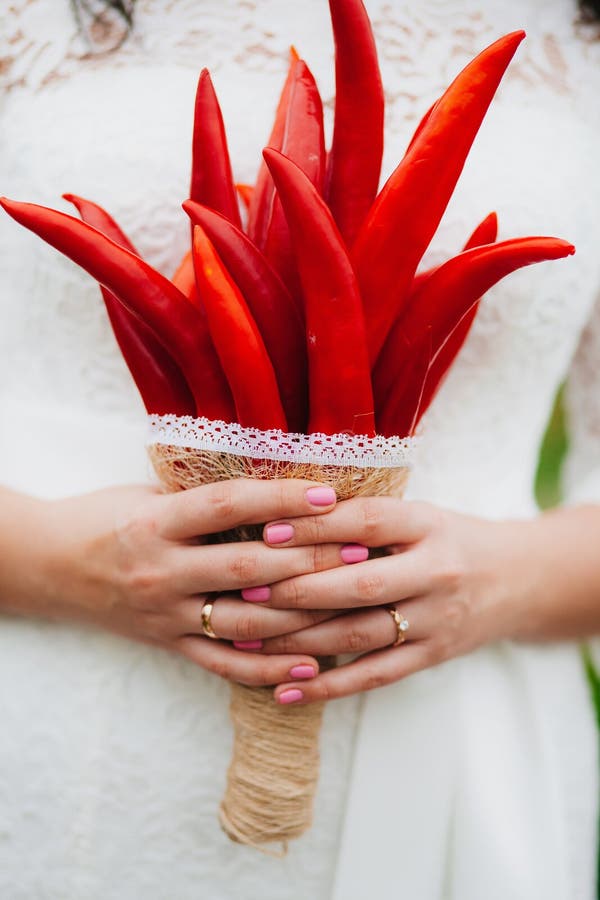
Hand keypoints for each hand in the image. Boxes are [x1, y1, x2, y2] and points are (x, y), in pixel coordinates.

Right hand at [18, 479, 350, 685]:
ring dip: (303, 613)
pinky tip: (309, 663)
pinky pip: (224, 664)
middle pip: (249, 566)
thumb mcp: (147, 495)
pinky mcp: (168, 646)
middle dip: (311, 558)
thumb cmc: (104, 518)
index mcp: (156, 524)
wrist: (49, 566)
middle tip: (363, 550)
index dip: (282, 498)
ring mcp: (166, 615)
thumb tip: (274, 488)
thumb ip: (202, 499)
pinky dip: (268, 668)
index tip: (329, 492)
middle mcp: (162, 572)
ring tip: (352, 604)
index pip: (229, 506)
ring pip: (245, 621)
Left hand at [248, 498, 528, 702]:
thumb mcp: (420, 514)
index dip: (316, 526)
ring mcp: (436, 619)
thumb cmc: (449, 539)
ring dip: (301, 640)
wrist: (517, 580)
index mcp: (428, 525)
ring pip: (360, 634)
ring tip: (250, 643)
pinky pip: (375, 675)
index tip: (266, 529)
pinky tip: (287, 689)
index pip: (367, 522)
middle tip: (246, 591)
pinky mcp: (433, 656)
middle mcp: (436, 572)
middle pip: (359, 584)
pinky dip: (329, 686)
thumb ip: (367, 518)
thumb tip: (286, 513)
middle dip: (298, 589)